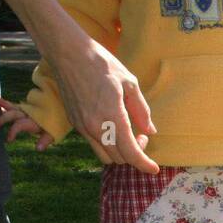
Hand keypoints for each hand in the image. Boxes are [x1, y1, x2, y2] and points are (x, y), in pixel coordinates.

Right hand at [0, 96, 51, 150]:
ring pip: (13, 107)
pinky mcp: (26, 108)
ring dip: (3, 105)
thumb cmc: (56, 126)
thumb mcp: (53, 134)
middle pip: (14, 114)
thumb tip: (38, 149)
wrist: (62, 111)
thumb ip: (45, 140)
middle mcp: (29, 114)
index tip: (8, 140)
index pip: (20, 125)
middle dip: (4, 118)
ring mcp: (27, 110)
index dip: (13, 132)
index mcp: (34, 121)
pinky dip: (6, 104)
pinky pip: (14, 106)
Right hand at [49, 35, 159, 172]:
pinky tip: (113, 128)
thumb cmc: (101, 64)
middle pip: (119, 159)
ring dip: (120, 153)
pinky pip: (94, 145)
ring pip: (105, 156)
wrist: (68, 53)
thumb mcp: (130, 83)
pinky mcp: (75, 124)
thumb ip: (141, 110)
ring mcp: (83, 127)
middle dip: (135, 155)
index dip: (145, 165)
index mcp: (112, 117)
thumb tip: (151, 131)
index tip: (154, 169)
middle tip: (142, 136)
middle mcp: (96, 127)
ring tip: (128, 135)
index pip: (131, 153)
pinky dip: (107, 145)